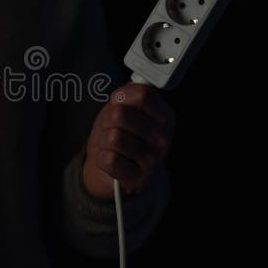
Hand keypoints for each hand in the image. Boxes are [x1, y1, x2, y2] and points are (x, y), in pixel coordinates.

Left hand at [82, 81, 175, 199]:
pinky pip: (108, 159)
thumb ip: (129, 94)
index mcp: (165, 117)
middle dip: (107, 120)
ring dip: (104, 140)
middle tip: (112, 129)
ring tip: (112, 145)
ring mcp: (153, 161)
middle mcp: (163, 139)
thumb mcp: (125, 108)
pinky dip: (102, 158)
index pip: (142, 94)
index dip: (121, 97)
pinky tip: (112, 160)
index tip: (118, 104)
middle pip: (119, 114)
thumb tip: (129, 88)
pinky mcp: (138, 180)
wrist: (116, 170)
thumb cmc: (121, 134)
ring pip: (112, 137)